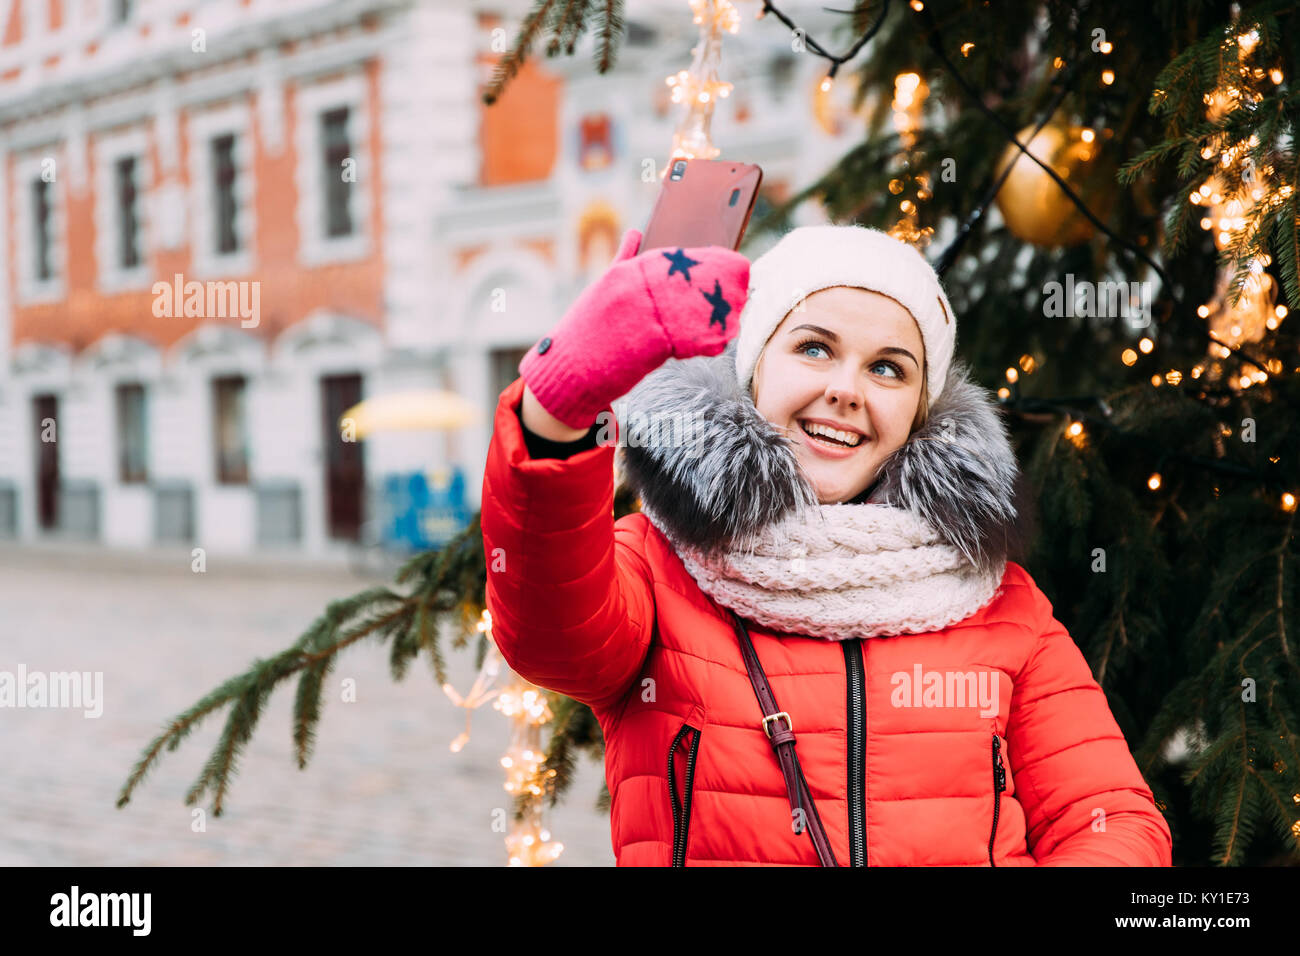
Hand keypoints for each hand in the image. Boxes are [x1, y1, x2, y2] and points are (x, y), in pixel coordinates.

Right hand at [518, 228, 748, 429]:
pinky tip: (721, 339)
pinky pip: (687, 339)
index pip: (670, 259)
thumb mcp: (601, 289)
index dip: (699, 260)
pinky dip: (707, 339)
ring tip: (735, 310)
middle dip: (715, 281)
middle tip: (739, 282)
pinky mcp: (650, 347)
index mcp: (622, 275)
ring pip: (691, 309)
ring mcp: (642, 318)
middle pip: (687, 281)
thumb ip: (623, 259)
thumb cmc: (587, 331)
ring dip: (717, 310)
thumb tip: (636, 231)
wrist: (569, 369)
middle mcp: (633, 292)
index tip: (721, 261)